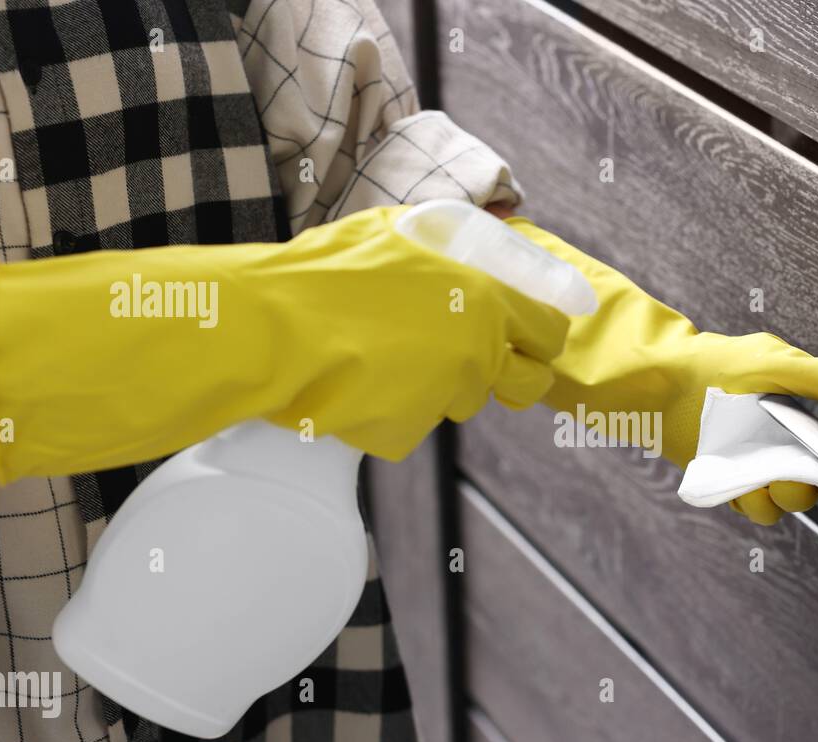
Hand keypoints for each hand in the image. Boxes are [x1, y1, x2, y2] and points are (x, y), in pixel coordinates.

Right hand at [0, 205, 569, 482]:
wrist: (267, 330)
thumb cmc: (325, 272)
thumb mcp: (396, 233)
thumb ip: (452, 250)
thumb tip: (478, 251)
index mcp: (484, 298)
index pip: (551, 330)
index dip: (540, 334)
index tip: (527, 335)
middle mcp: (475, 351)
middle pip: (525, 383)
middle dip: (507, 374)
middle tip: (468, 357)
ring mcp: (443, 397)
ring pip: (460, 399)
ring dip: (437, 384)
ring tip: (382, 352)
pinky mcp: (407, 432)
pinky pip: (411, 421)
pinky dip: (391, 407)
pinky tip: (356, 380)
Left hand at [500, 216, 817, 527]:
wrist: (660, 387)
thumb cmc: (717, 366)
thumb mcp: (776, 364)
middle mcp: (800, 440)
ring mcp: (771, 464)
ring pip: (799, 500)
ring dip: (788, 493)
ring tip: (767, 470)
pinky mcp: (743, 484)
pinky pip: (761, 510)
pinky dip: (753, 500)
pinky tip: (741, 478)